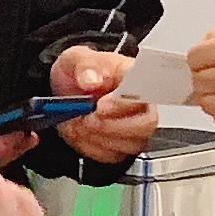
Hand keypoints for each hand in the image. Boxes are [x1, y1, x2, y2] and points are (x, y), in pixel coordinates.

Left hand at [49, 46, 159, 166]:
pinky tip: (80, 132)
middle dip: (112, 126)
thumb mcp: (75, 59)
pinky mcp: (122, 146)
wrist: (68, 91)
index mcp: (135, 76)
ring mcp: (135, 127)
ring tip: (78, 122)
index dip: (123, 103)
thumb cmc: (81, 72)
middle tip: (88, 119)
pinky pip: (112, 156)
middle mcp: (142, 104)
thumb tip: (92, 79)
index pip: (147, 91)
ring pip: (130, 144)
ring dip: (97, 137)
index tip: (100, 105)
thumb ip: (85, 65)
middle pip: (147, 124)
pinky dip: (90, 147)